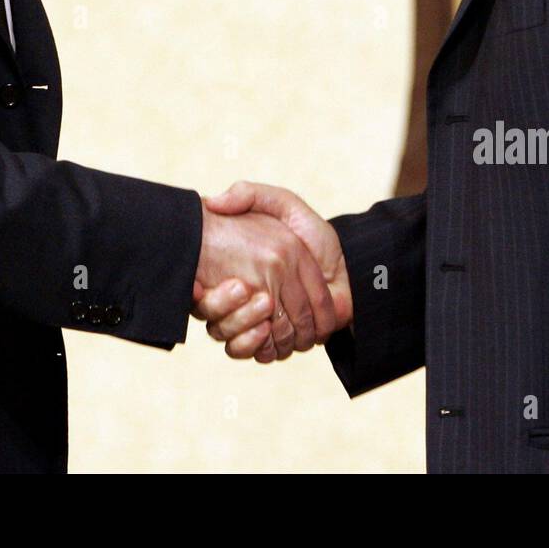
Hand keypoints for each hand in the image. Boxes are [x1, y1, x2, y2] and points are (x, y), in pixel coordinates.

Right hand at [195, 181, 351, 362]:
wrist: (349, 269)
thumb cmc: (315, 236)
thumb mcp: (283, 204)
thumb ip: (249, 194)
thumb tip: (211, 203)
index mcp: (237, 270)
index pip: (206, 289)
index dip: (204, 289)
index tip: (200, 284)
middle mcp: (242, 299)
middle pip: (217, 316)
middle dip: (224, 306)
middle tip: (241, 287)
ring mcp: (257, 323)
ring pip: (233, 336)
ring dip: (244, 324)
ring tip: (263, 302)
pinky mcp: (274, 343)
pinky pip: (255, 353)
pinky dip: (258, 345)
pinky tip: (266, 328)